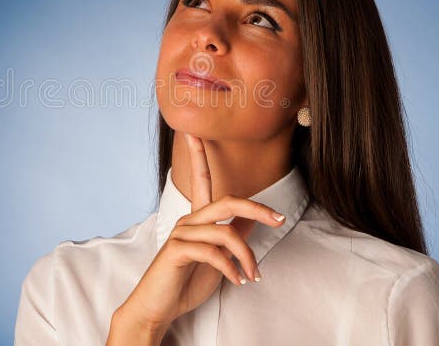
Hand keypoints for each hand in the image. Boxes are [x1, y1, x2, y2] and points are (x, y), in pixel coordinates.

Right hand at [117, 132, 286, 332]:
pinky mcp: (176, 250)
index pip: (200, 179)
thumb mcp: (217, 259)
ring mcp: (181, 234)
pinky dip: (231, 268)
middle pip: (227, 201)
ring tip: (253, 275)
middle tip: (280, 220)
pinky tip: (237, 281)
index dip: (198, 154)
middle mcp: (188, 221)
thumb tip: (254, 219)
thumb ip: (232, 236)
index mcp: (196, 219)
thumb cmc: (185, 282)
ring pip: (226, 232)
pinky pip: (213, 252)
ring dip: (246, 256)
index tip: (194, 131)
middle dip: (257, 208)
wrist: (158, 308)